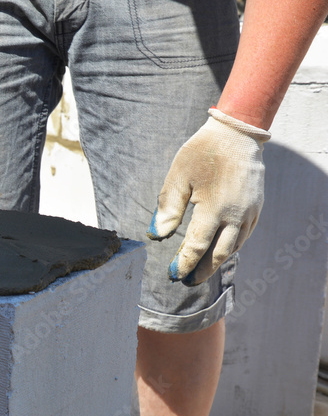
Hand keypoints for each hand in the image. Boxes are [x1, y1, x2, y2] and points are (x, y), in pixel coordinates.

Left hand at [148, 108, 270, 285]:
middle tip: (187, 282)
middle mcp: (237, 214)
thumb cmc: (202, 153)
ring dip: (217, 261)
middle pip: (219, 254)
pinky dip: (230, 247)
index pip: (198, 246)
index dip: (184, 263)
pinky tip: (218, 250)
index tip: (173, 274)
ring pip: (234, 247)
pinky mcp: (257, 208)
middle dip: (202, 270)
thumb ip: (168, 208)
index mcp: (215, 208)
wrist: (237, 133)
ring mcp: (250, 212)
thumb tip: (158, 234)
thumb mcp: (178, 177)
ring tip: (200, 270)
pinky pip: (244, 235)